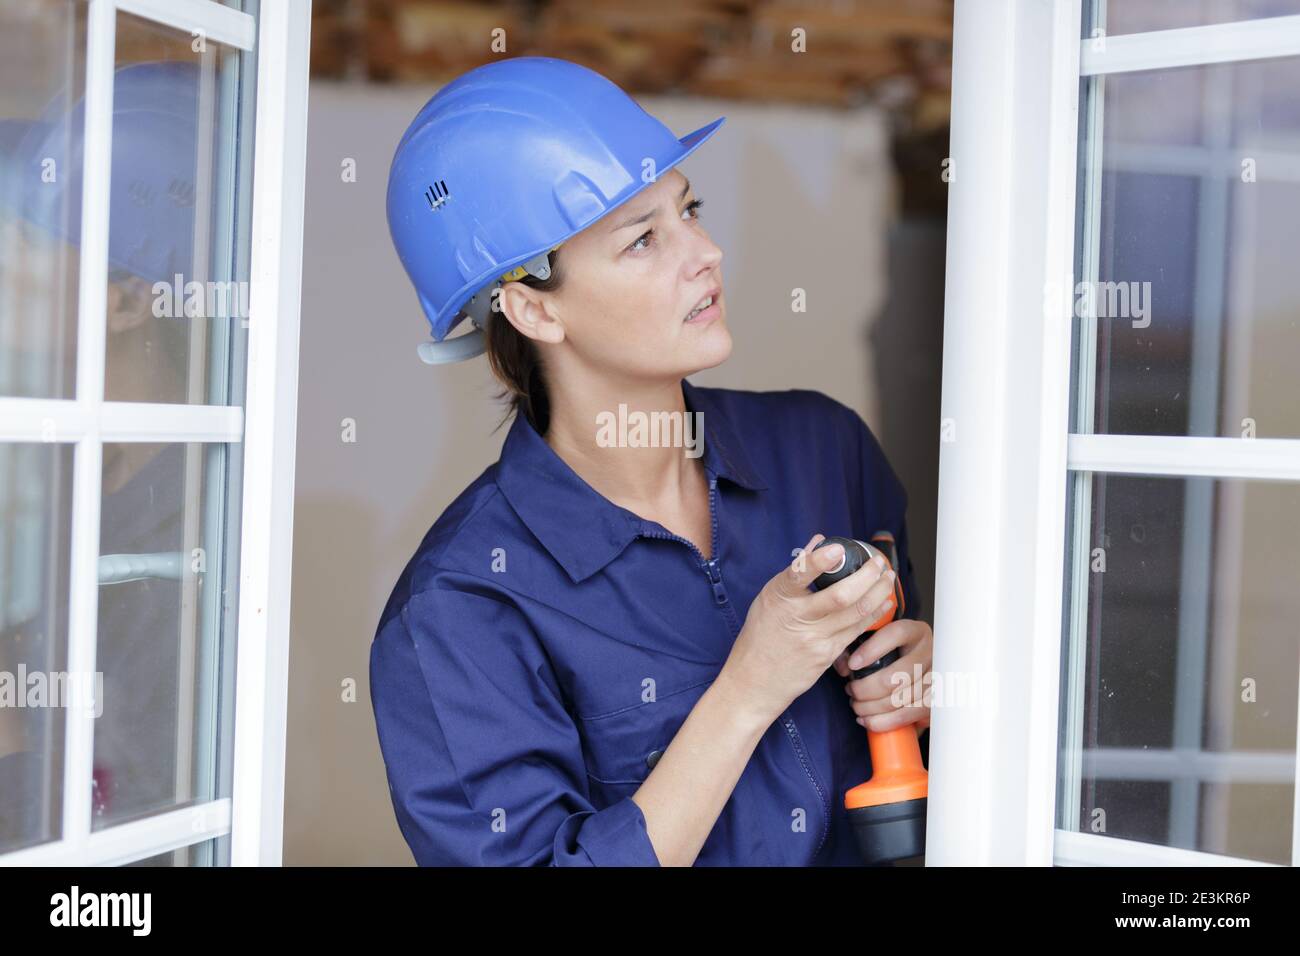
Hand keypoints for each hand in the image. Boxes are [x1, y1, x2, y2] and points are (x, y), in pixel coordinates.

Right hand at [721, 532, 898, 726]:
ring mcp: (814, 639)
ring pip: (857, 613)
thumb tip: (818, 542)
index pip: (799, 574)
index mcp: (778, 598)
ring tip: (887, 577)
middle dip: (867, 576)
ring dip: (878, 592)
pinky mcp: (827, 655)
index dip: (820, 561)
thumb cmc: (761, 635)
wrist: (754, 680)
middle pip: (841, 596)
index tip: (839, 549)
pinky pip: (857, 630)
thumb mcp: (769, 598)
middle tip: (878, 562)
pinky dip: (874, 613)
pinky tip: (883, 602)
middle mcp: (797, 617)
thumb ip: (796, 571)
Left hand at [833, 618, 932, 733]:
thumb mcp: (873, 640)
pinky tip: (867, 720)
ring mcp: (935, 679)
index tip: (852, 664)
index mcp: (914, 632)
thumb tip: (844, 668)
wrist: (916, 664)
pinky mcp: (934, 701)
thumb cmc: (890, 652)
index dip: (872, 650)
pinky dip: (883, 722)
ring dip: (871, 708)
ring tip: (856, 705)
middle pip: (895, 676)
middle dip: (865, 689)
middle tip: (851, 690)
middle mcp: (929, 653)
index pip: (896, 634)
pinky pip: (907, 716)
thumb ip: (853, 647)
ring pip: (899, 700)